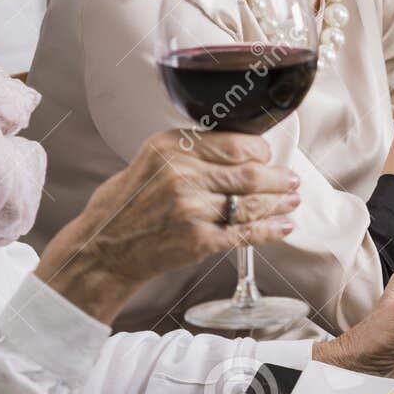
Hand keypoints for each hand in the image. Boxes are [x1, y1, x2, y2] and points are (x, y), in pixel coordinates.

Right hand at [35, 129, 299, 322]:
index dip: (261, 151)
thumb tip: (241, 147)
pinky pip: (246, 233)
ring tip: (292, 201)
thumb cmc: (126, 203)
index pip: (237, 143)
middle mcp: (183, 175)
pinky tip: (284, 227)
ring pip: (252, 203)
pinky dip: (270, 230)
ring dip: (280, 203)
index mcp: (172, 147)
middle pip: (251, 173)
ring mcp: (192, 209)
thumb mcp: (151, 159)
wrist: (101, 249)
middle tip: (291, 180)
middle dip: (279, 178)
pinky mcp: (198, 241)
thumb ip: (191, 150)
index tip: (268, 156)